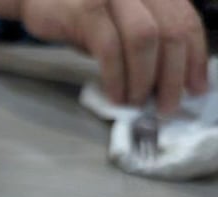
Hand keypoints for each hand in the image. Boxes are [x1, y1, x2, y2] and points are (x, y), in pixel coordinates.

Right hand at [20, 0, 208, 112]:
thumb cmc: (80, 12)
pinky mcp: (87, 7)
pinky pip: (110, 48)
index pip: (185, 19)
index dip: (195, 56)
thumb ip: (147, 38)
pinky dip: (116, 77)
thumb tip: (168, 79)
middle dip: (172, 76)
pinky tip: (115, 96)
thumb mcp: (122, 20)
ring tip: (137, 103)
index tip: (196, 88)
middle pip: (170, 31)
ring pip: (145, 39)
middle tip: (166, 107)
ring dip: (144, 79)